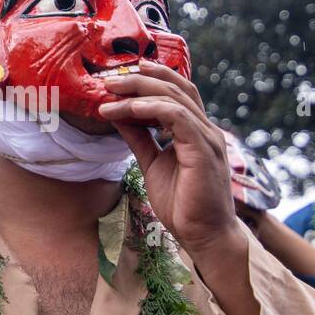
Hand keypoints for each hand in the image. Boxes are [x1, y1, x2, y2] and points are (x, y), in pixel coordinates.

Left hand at [99, 60, 243, 257]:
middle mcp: (204, 129)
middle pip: (175, 87)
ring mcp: (207, 137)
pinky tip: (131, 108)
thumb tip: (119, 115)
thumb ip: (139, 138)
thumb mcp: (152, 163)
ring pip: (175, 98)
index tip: (117, 79)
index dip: (149, 78)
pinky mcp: (204, 150)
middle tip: (108, 80)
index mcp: (195, 130)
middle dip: (139, 79)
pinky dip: (153, 109)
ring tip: (111, 93)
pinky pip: (178, 118)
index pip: (176, 91)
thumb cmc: (183, 204)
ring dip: (139, 91)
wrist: (204, 235)